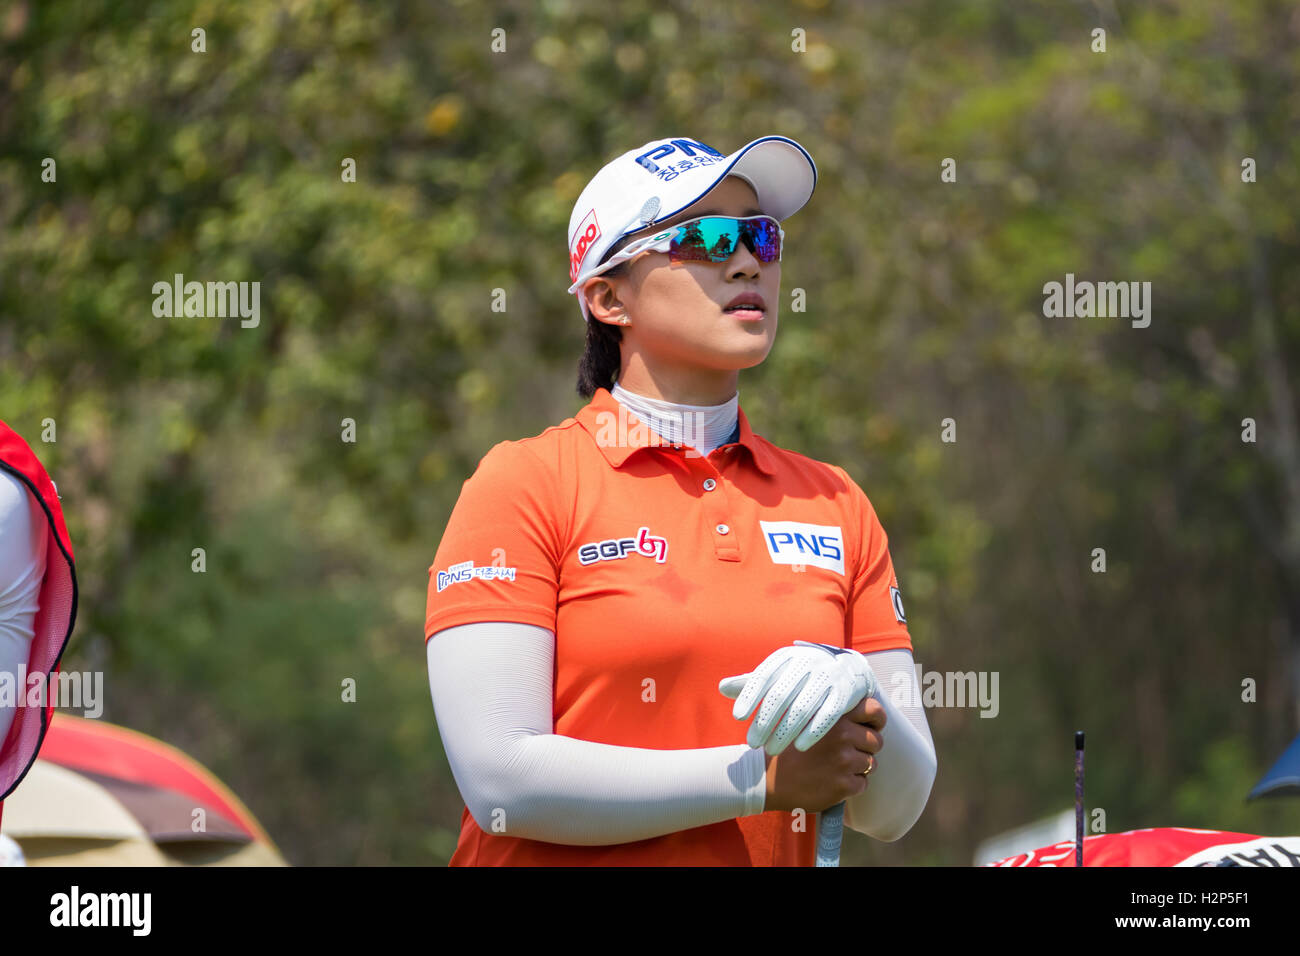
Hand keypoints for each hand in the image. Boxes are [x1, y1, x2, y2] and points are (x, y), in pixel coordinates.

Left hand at [718, 640, 877, 754]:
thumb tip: (722, 687)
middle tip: (752, 743)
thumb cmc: (802, 674)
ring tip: (770, 751)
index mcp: (786, 657)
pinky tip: (799, 748)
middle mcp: (807, 663)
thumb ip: (751, 681)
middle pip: (781, 695)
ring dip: (785, 732)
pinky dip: (813, 732)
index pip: (763, 676)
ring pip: (802, 708)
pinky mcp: (845, 693)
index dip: (750, 696)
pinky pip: (828, 715)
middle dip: (765, 721)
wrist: (847, 668)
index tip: (738, 717)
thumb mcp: (778, 673)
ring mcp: (827, 677)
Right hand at [763, 695, 886, 812]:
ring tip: (835, 768)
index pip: (874, 709)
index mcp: (834, 715)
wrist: (767, 778)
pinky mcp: (843, 785)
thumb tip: (862, 710)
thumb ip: (830, 711)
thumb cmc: (786, 747)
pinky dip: (850, 785)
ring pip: (871, 764)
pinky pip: (862, 784)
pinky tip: (831, 781)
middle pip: (877, 740)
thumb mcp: (804, 717)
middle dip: (866, 748)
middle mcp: (842, 735)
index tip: (869, 726)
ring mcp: (844, 761)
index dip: (876, 720)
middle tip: (847, 752)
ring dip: (858, 768)